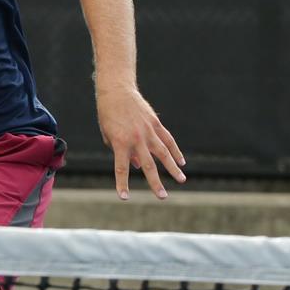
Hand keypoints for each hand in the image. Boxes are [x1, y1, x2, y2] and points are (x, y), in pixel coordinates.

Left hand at [97, 85, 186, 200]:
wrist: (117, 92)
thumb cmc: (108, 115)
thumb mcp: (109, 135)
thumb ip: (122, 153)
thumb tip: (138, 166)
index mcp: (120, 143)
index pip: (121, 168)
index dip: (122, 184)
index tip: (124, 197)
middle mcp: (136, 139)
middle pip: (148, 165)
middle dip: (155, 183)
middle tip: (163, 197)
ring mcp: (148, 131)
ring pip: (163, 153)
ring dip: (173, 168)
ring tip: (181, 180)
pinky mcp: (156, 124)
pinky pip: (168, 140)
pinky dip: (175, 151)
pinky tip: (181, 162)